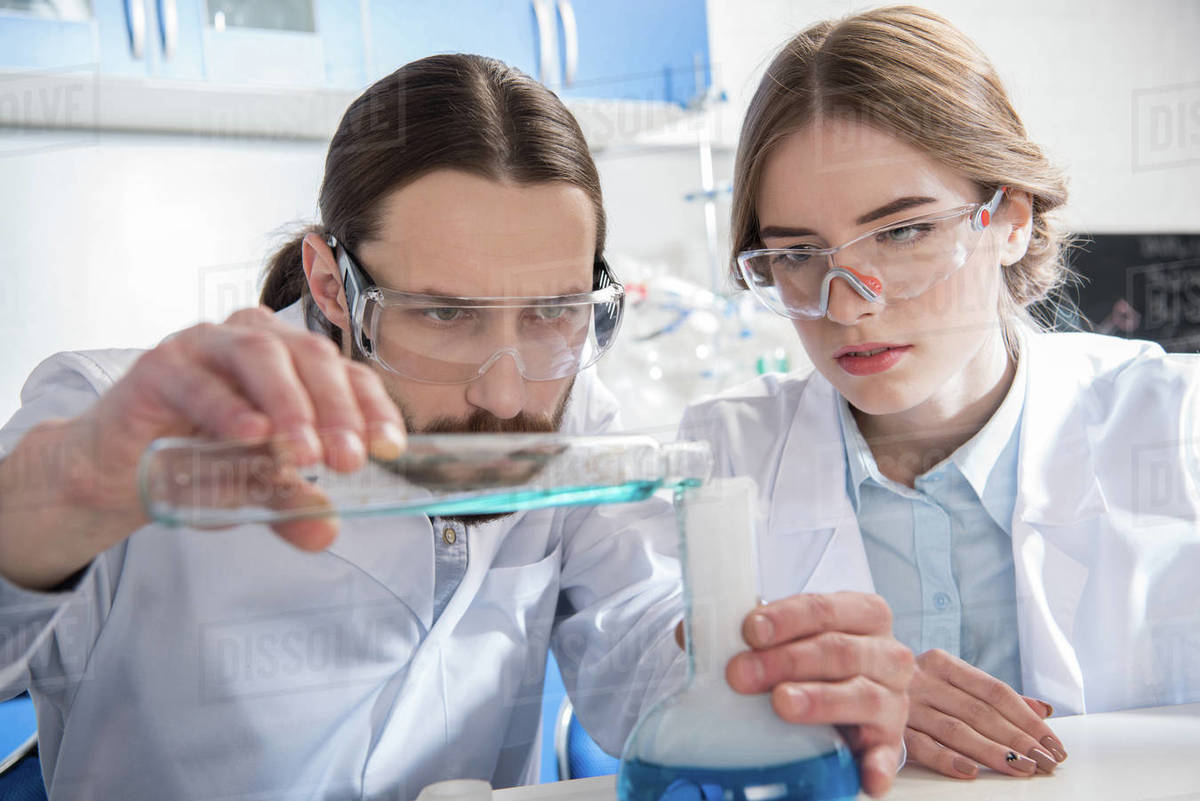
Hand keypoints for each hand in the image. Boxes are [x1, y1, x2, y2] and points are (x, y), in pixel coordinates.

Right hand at [4, 306, 405, 585]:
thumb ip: (291, 504)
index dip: (372, 408)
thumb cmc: (199, 462)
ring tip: (304, 452)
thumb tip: (325, 529)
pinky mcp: (161, 366)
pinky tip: (248, 434)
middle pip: (312, 357)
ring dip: (289, 405)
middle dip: (336, 409)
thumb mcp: (256, 490)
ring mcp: (207, 346)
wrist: (120, 469)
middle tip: (348, 459)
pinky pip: (198, 381)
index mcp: (295, 361)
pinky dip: (226, 407)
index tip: (389, 447)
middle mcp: (257, 341)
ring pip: (261, 357)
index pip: (348, 374)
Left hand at [724, 592, 913, 797]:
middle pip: (838, 651)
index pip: (824, 608)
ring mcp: (892, 699)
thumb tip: (688, 634)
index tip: (749, 630)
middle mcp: (886, 653)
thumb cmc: (811, 656)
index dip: (786, 618)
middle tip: (740, 674)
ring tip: (782, 704)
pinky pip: (888, 754)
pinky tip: (863, 776)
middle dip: (785, 660)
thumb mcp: (785, 635)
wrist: (845, 691)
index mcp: (862, 614)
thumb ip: (742, 631)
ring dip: (820, 700)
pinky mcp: (891, 741)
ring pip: (862, 695)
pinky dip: (878, 765)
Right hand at [904, 649, 1066, 778]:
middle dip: (1019, 739)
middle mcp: (921, 678)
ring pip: (956, 729)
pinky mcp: (888, 727)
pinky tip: (971, 771)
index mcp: (941, 662)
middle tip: (1046, 761)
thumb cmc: (912, 687)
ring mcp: (904, 703)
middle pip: (980, 711)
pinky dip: (947, 759)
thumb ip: (993, 695)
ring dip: (993, 752)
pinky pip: (922, 745)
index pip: (995, 690)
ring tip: (1023, 768)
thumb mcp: (950, 680)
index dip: (1028, 718)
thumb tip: (1043, 710)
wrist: (849, 678)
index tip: (1053, 741)